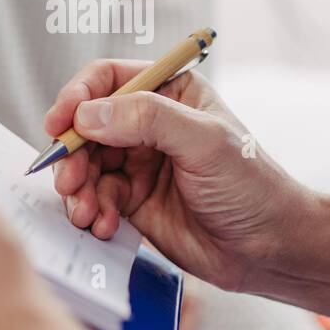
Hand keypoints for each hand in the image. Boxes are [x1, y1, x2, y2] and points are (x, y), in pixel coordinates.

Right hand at [46, 61, 302, 292]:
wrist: (269, 249)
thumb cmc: (252, 186)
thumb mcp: (204, 142)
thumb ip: (147, 119)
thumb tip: (87, 114)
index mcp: (170, 92)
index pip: (108, 80)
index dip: (77, 97)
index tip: (59, 124)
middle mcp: (149, 123)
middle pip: (87, 125)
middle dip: (72, 153)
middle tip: (68, 181)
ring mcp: (139, 162)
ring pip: (86, 165)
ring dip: (78, 189)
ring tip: (85, 213)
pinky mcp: (133, 200)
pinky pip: (96, 198)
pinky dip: (92, 212)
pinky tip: (104, 227)